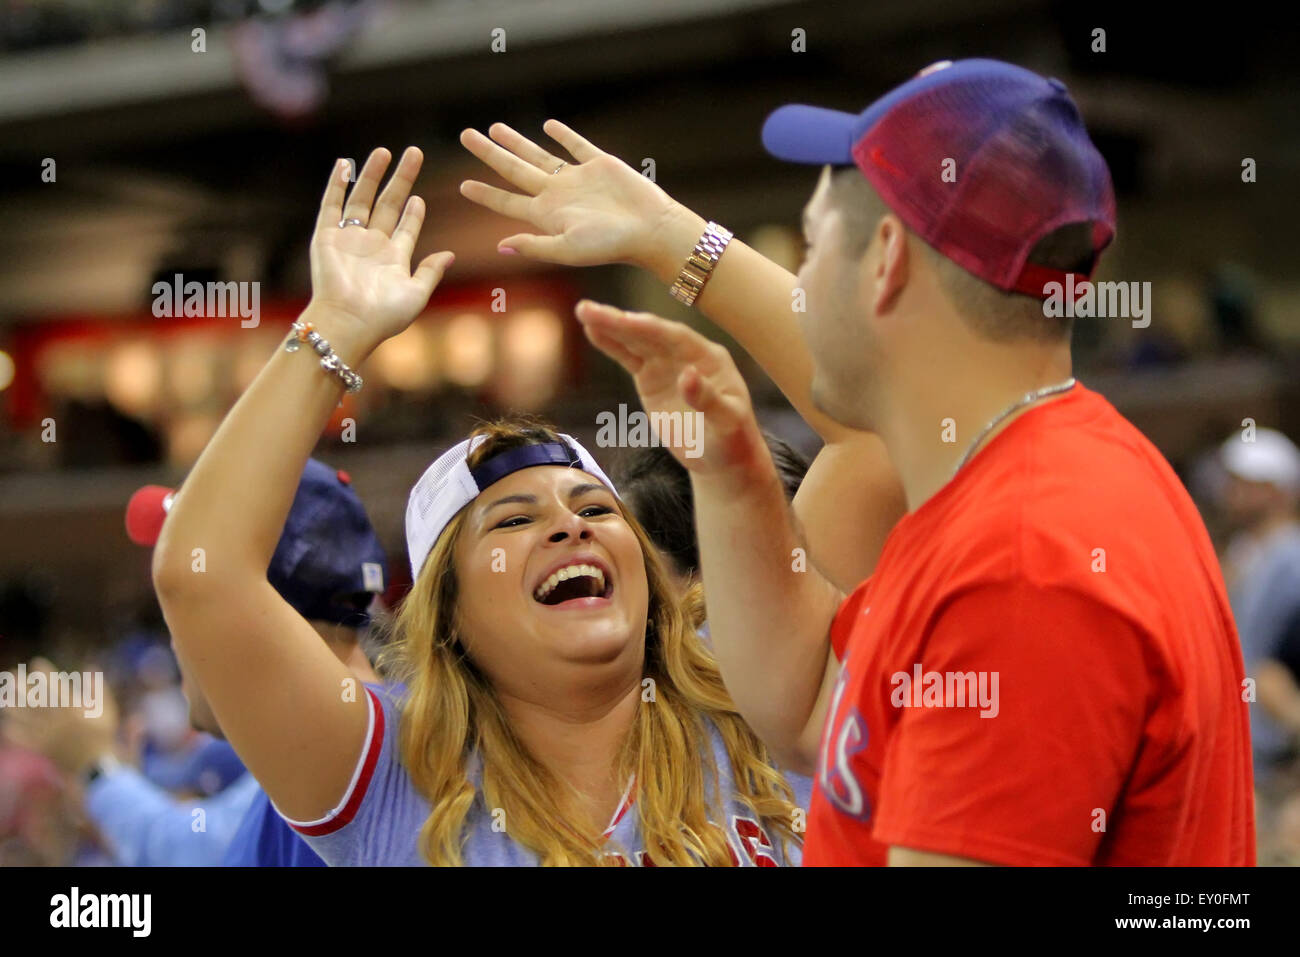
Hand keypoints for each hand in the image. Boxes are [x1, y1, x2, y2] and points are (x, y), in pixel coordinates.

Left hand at [2, 658, 120, 776]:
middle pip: (35, 700)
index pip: (55, 687)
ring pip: (25, 718)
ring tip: (4, 696)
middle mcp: (57, 720)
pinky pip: (23, 738)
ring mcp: (47, 734)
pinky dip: (13, 731)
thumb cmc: (103, 733)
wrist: (95, 764)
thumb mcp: (107, 708)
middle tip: (12, 675)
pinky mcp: (41, 748)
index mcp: (73, 709)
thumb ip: (98, 688)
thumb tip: (91, 667)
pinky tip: (6, 723)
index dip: (44, 674)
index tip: (36, 663)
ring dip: (13, 706)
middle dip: (22, 687)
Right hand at [307, 147, 454, 359]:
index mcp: (393, 259)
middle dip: (401, 180)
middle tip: (415, 153)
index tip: (420, 196)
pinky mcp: (326, 236)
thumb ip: (431, 272)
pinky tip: (345, 164)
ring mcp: (348, 239)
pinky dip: (337, 184)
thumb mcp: (416, 293)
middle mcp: (371, 246)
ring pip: (362, 198)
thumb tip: (450, 255)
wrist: (349, 321)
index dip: (414, 212)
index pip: (406, 228)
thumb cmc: (384, 315)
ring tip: (385, 152)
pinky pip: (331, 204)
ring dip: (372, 175)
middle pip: (388, 204)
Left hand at [459, 120, 700, 276]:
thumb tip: (500, 246)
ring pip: (539, 155)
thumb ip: (535, 245)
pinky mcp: (599, 165)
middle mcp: (558, 195)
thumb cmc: (611, 245)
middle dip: (489, 154)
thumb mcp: (568, 249)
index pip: (507, 202)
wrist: (650, 229)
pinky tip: (547, 125)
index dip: (484, 194)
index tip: (462, 186)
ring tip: (494, 128)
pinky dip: (562, 135)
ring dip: (516, 142)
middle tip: (464, 136)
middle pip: (514, 170)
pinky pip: (576, 146)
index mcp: (547, 215)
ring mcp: (577, 179)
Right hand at [574, 300, 767, 483]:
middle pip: (650, 333)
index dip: (648, 328)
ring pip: (636, 342)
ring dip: (611, 327)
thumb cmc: (732, 441)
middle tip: (587, 309)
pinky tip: (593, 331)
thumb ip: (708, 399)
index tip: (623, 321)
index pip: (674, 337)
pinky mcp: (652, 379)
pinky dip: (611, 345)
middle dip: (620, 322)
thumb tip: (687, 375)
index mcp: (709, 357)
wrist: (723, 458)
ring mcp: (667, 365)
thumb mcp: (727, 422)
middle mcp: (687, 354)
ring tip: (584, 312)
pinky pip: (629, 358)